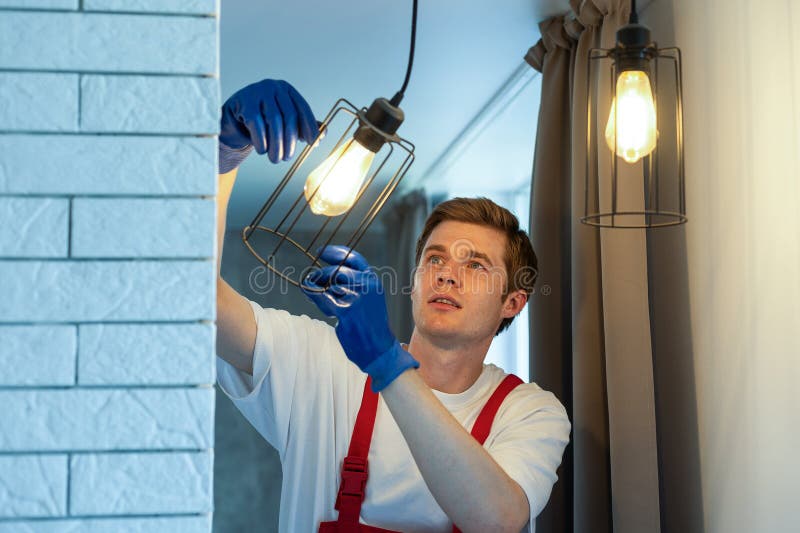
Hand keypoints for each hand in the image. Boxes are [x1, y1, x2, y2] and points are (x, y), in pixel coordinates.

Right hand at [218, 79, 317, 171]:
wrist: (234, 117)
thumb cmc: (263, 119)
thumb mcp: (283, 120)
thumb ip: (303, 126)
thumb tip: (322, 135)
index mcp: (286, 90)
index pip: (302, 108)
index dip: (309, 126)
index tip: (313, 143)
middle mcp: (273, 87)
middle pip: (289, 116)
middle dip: (290, 141)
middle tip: (287, 159)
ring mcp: (258, 92)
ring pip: (274, 121)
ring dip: (277, 144)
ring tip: (276, 159)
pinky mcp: (244, 102)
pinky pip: (256, 124)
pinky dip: (262, 140)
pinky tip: (262, 150)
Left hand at [301, 245, 418, 391]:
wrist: (379, 350)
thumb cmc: (370, 327)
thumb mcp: (368, 299)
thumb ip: (354, 285)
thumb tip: (325, 276)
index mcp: (373, 281)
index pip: (353, 259)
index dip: (335, 252)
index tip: (321, 251)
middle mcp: (367, 286)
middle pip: (336, 271)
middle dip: (321, 274)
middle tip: (311, 277)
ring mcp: (357, 297)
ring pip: (328, 286)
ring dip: (320, 291)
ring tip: (321, 299)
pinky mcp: (346, 310)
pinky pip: (322, 297)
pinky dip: (312, 294)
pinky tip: (307, 292)